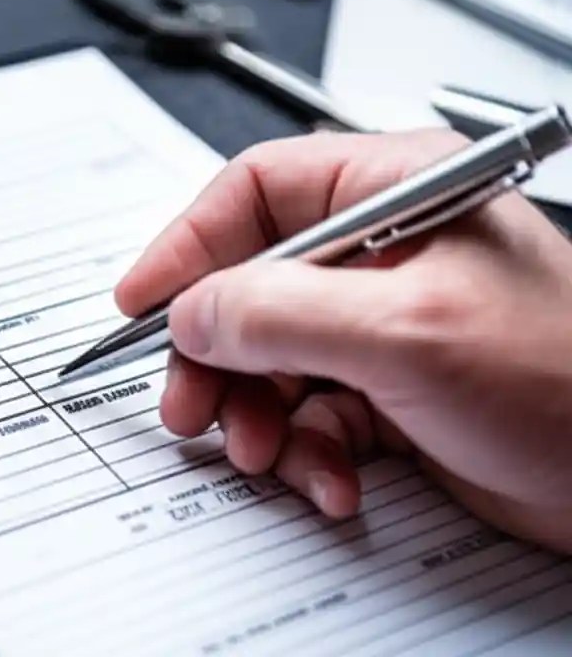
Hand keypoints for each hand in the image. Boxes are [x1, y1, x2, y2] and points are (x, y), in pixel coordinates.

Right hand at [115, 130, 571, 552]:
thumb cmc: (570, 380)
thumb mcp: (406, 334)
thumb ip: (280, 314)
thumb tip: (192, 313)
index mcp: (396, 193)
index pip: (257, 192)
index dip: (189, 243)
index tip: (142, 299)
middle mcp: (384, 253)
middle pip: (249, 286)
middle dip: (216, 356)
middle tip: (192, 404)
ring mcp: (383, 324)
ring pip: (269, 359)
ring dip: (257, 416)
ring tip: (268, 453)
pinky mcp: (389, 390)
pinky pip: (308, 413)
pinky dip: (306, 453)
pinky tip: (332, 479)